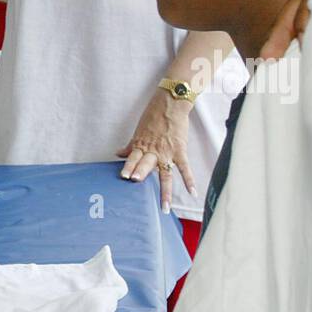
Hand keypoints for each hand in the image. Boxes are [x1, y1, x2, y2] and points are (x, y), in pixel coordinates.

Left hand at [117, 88, 196, 212]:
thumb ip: (130, 146)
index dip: (128, 166)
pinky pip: (184, 168)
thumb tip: (118, 154)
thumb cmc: (153, 116)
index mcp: (141, 146)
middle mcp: (153, 151)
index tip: (124, 177)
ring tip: (165, 207)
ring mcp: (167, 152)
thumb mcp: (138, 131)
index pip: (132, 158)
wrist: (171, 104)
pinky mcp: (180, 151)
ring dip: (165, 191)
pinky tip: (193, 192)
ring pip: (165, 174)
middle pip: (145, 165)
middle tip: (135, 182)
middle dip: (140, 173)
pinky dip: (189, 180)